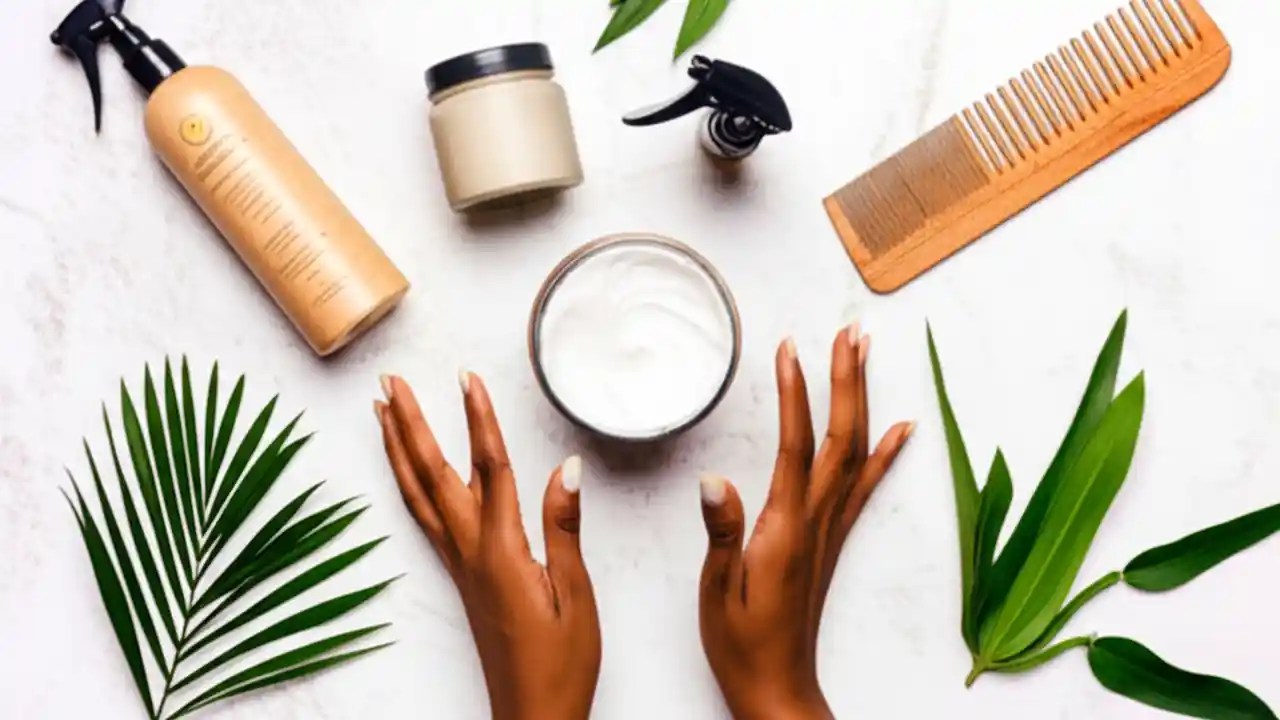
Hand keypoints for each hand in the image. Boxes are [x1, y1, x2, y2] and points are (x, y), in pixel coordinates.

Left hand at [375, 372, 600, 719]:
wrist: (532, 716)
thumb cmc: (561, 664)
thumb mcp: (576, 595)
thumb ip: (564, 528)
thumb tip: (566, 468)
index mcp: (502, 553)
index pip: (490, 469)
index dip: (479, 419)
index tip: (467, 378)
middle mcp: (470, 554)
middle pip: (434, 476)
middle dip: (412, 423)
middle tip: (390, 380)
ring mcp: (460, 566)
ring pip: (420, 496)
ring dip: (400, 449)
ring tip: (383, 411)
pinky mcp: (462, 579)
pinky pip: (427, 519)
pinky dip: (411, 486)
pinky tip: (410, 472)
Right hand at [698, 325, 912, 719]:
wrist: (778, 688)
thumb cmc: (742, 643)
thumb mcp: (717, 591)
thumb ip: (721, 534)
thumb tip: (715, 478)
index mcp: (785, 528)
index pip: (795, 446)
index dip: (796, 394)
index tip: (790, 348)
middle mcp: (817, 521)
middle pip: (841, 437)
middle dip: (847, 379)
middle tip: (848, 329)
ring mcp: (830, 529)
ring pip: (856, 452)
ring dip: (862, 399)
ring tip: (863, 354)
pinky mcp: (831, 539)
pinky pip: (865, 486)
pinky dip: (886, 452)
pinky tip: (901, 427)